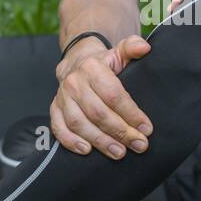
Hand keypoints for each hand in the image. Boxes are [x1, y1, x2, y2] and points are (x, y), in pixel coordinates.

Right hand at [50, 36, 153, 158]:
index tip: (146, 128)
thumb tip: (145, 47)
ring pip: (79, 123)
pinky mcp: (54, 109)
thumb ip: (132, 47)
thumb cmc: (104, 63)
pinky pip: (58, 128)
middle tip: (139, 145)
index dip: (131, 113)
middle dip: (120, 132)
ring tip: (119, 153)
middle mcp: (74, 82)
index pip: (113, 95)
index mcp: (92, 68)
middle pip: (98, 112)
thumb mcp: (119, 52)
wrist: (76, 63)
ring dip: (100, 141)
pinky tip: (87, 150)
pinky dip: (70, 141)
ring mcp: (62, 97)